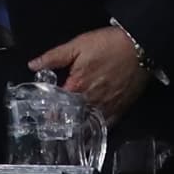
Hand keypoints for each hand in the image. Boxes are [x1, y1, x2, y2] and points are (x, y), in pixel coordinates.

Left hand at [28, 24, 150, 117]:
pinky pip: (107, 124)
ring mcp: (107, 106)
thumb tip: (33, 65)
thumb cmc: (108, 43)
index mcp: (77, 85)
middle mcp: (91, 100)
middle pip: (72, 116)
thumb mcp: (78, 45)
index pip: (57, 105)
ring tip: (72, 129)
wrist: (140, 46)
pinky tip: (93, 128)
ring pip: (89, 122)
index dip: (49, 110)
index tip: (42, 116)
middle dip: (63, 120)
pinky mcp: (121, 108)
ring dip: (80, 125)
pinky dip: (98, 127)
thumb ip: (54, 57)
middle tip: (55, 125)